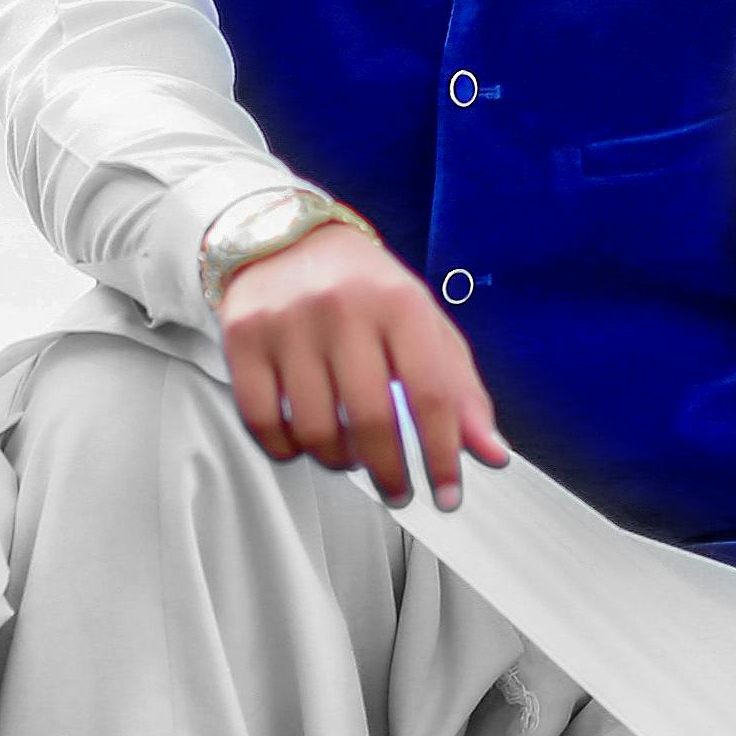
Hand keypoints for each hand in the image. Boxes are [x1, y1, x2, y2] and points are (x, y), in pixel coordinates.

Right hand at [217, 221, 510, 508]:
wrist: (286, 237)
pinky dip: (287, 449)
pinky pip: (263, 422)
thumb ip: (460, 390)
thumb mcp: (423, 325)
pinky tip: (304, 444)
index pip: (430, 394)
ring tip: (351, 458)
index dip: (442, 456)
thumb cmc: (366, 291)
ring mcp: (287, 323)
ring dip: (339, 462)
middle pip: (371, 421)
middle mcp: (341, 308)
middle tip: (398, 492)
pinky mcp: (242, 337)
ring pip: (315, 430)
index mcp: (399, 302)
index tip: (447, 497)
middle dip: (391, 474)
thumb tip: (493, 455)